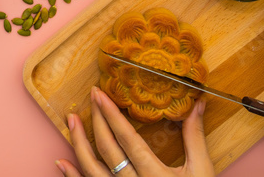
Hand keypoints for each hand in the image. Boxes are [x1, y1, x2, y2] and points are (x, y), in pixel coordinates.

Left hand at [57, 86, 213, 176]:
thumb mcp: (201, 170)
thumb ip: (195, 137)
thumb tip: (197, 105)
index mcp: (154, 173)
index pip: (127, 138)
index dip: (111, 115)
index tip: (100, 95)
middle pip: (107, 149)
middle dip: (96, 121)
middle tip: (91, 98)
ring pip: (92, 170)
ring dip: (79, 144)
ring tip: (71, 121)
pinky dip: (73, 176)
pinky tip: (63, 162)